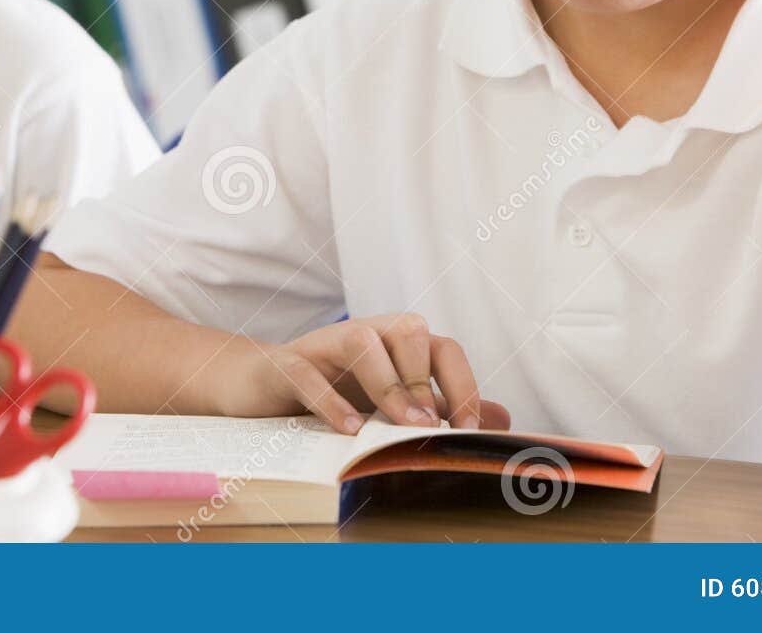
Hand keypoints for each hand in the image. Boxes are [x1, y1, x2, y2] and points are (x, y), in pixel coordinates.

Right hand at [217, 313, 510, 435]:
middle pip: (408, 330)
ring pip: (361, 342)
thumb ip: (442, 406)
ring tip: (395, 428)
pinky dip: (329, 400)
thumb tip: (501, 419)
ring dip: (385, 384)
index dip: (462, 384)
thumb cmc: (335, 389)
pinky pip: (308, 372)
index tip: (467, 428)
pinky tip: (348, 430)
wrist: (261, 384)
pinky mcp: (287, 362)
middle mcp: (368, 333)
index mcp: (398, 343)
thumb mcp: (394, 401)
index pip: (444, 347)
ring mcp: (325, 344)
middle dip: (423, 380)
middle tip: (428, 428)